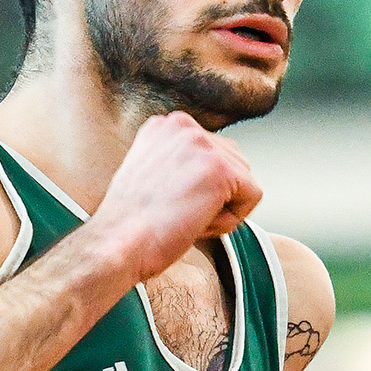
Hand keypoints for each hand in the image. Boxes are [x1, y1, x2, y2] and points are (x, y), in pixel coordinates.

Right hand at [89, 112, 261, 281]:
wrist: (117, 245)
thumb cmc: (128, 226)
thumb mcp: (149, 174)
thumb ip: (178, 162)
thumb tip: (208, 173)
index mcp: (164, 124)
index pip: (212, 152)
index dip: (197, 188)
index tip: (167, 203)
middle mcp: (183, 125)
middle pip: (233, 163)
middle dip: (214, 196)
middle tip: (176, 213)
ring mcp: (203, 144)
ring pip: (244, 180)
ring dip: (221, 208)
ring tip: (184, 217)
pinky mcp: (221, 169)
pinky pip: (253, 196)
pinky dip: (232, 220)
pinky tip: (198, 223)